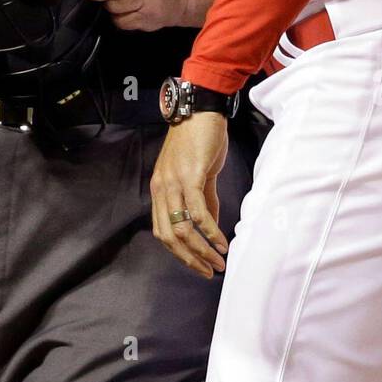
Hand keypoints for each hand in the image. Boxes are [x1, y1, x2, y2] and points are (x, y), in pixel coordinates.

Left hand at [150, 111, 229, 278]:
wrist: (201, 109)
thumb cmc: (198, 138)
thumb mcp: (197, 173)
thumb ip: (203, 200)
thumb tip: (210, 225)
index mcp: (159, 189)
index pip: (162, 231)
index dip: (179, 253)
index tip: (198, 265)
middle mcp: (161, 188)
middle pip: (169, 237)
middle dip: (189, 259)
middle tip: (208, 272)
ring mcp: (174, 182)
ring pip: (182, 229)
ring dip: (201, 251)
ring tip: (218, 262)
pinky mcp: (191, 176)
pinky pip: (198, 212)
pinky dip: (210, 232)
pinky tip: (221, 243)